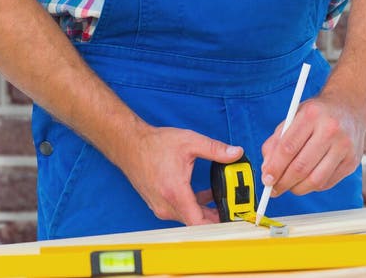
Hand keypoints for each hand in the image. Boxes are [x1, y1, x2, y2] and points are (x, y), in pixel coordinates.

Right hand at [122, 125, 242, 225]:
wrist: (130, 145)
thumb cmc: (154, 144)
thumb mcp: (190, 142)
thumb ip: (215, 149)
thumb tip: (235, 153)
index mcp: (175, 193)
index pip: (200, 223)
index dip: (218, 223)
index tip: (232, 218)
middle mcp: (166, 206)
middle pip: (196, 222)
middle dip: (215, 215)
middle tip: (231, 206)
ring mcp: (160, 207)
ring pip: (188, 217)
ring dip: (204, 211)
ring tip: (218, 198)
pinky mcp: (158, 205)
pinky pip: (179, 212)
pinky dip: (192, 206)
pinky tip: (201, 195)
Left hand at [259, 93, 365, 197]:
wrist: (349, 106)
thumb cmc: (317, 113)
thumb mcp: (293, 116)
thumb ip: (277, 140)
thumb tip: (267, 169)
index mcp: (311, 114)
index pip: (288, 147)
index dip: (274, 167)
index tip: (266, 179)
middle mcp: (330, 129)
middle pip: (301, 166)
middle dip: (283, 182)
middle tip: (273, 189)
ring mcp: (344, 146)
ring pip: (315, 180)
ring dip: (297, 188)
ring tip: (289, 186)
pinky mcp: (352, 161)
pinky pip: (327, 183)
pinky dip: (312, 187)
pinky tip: (305, 181)